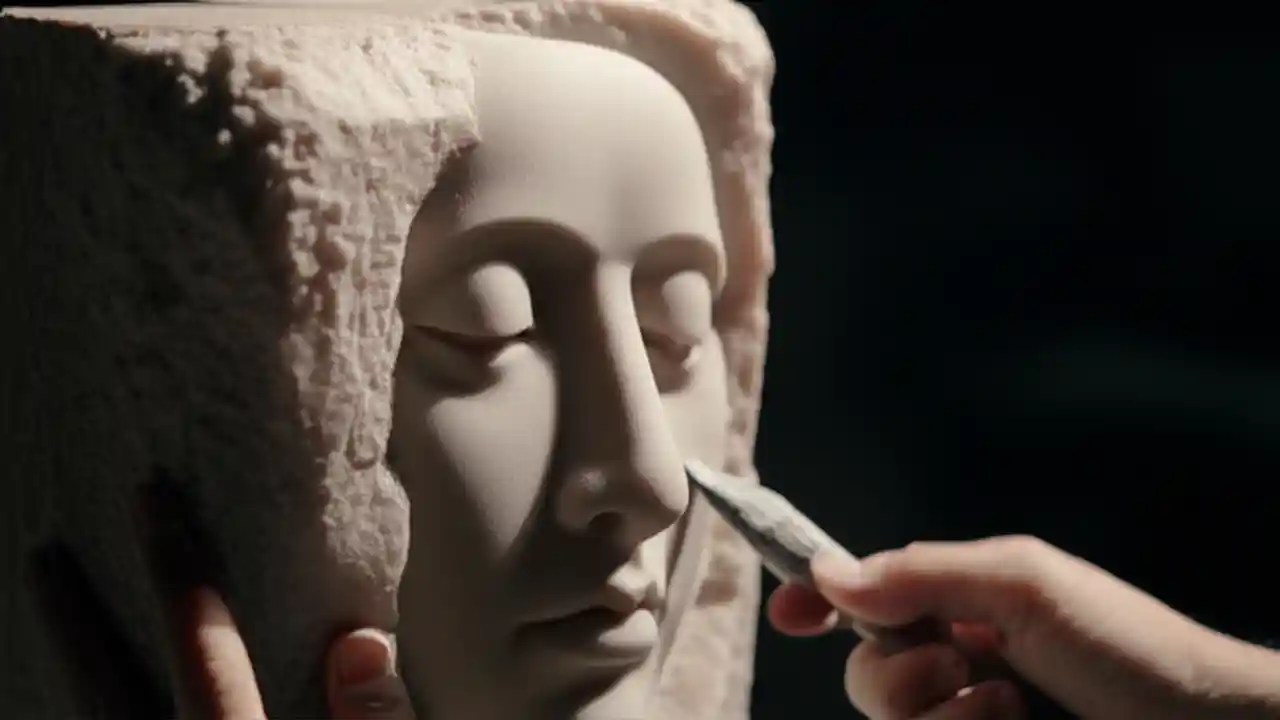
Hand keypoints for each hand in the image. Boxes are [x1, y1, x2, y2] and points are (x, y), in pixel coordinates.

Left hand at [27, 477, 414, 719]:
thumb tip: (359, 643)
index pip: (203, 659)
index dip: (175, 574)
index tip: (151, 500)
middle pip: (111, 695)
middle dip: (79, 625)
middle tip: (43, 558)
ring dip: (84, 672)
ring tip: (69, 620)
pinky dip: (111, 707)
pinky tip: (117, 693)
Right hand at [768, 535, 1279, 719]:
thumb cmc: (1128, 645)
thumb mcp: (1022, 584)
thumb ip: (921, 574)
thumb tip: (830, 573)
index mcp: (960, 601)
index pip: (866, 595)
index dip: (816, 599)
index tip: (786, 615)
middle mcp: (956, 659)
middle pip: (865, 670)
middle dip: (896, 673)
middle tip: (958, 664)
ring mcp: (968, 715)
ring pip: (890, 718)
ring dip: (942, 714)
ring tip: (1009, 707)